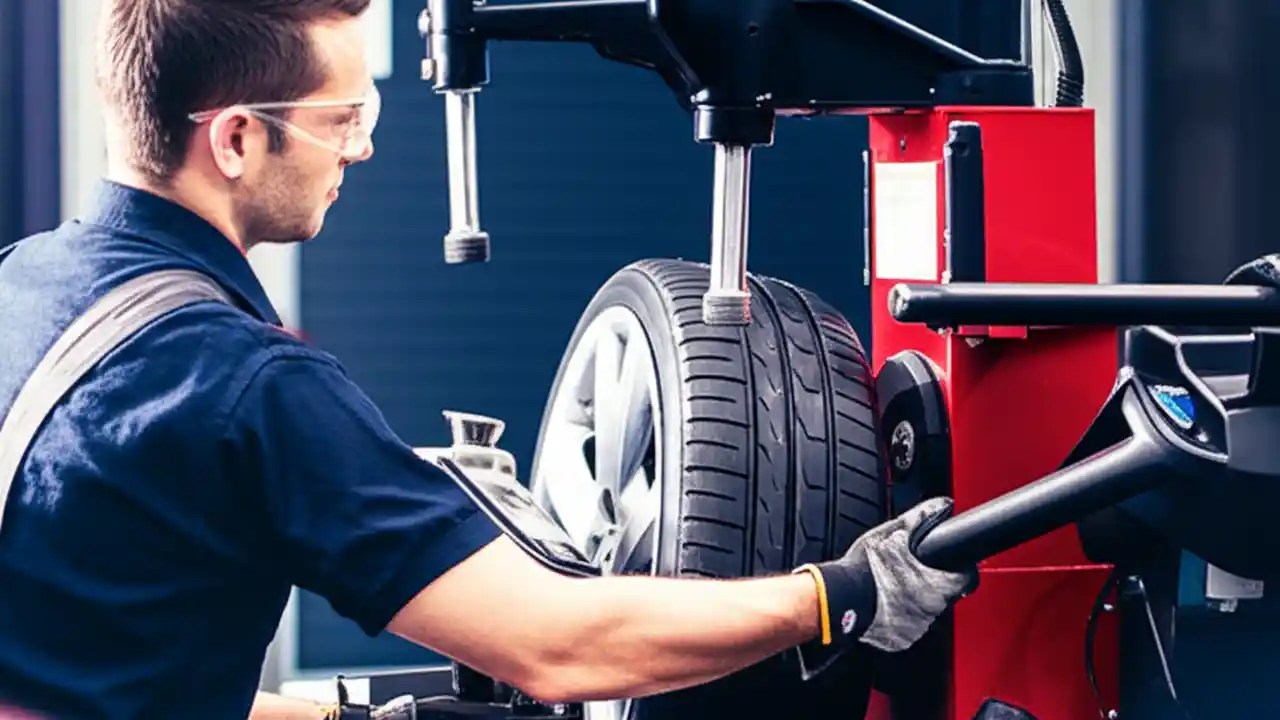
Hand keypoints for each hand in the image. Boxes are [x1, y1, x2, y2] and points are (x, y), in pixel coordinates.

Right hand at [793, 497, 975, 670]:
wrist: (838, 599)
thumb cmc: (865, 569)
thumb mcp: (893, 533)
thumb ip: (921, 516)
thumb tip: (941, 505)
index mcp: (937, 585)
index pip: (967, 577)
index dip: (960, 567)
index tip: (951, 564)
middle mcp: (932, 610)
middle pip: (944, 594)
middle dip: (931, 582)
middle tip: (910, 570)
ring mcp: (916, 628)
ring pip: (924, 611)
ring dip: (914, 600)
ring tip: (892, 586)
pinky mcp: (899, 640)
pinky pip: (906, 626)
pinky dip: (898, 616)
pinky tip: (883, 603)